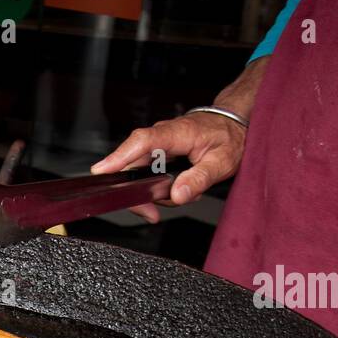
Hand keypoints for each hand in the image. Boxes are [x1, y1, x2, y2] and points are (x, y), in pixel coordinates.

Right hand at [89, 113, 245, 222]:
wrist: (234, 124)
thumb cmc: (229, 137)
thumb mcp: (222, 161)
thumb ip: (199, 178)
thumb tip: (178, 194)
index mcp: (176, 133)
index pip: (141, 142)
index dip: (119, 156)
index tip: (102, 171)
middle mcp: (161, 136)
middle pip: (132, 164)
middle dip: (138, 193)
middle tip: (151, 213)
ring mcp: (157, 145)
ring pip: (138, 173)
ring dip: (153, 193)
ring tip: (179, 196)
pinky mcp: (157, 153)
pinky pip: (146, 174)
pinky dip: (157, 188)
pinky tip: (176, 191)